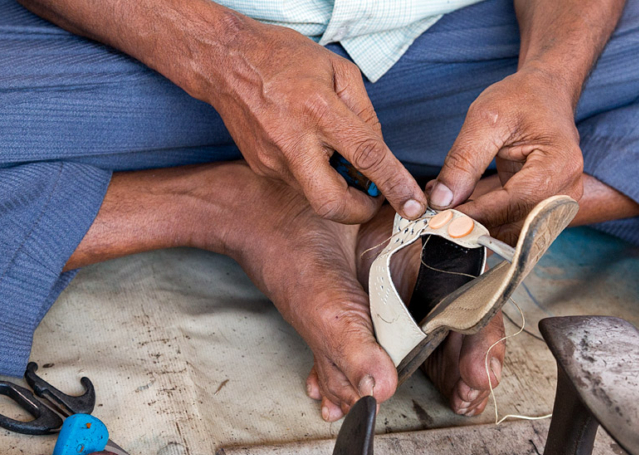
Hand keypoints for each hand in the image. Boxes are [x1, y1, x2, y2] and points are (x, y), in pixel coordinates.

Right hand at [206, 16, 425, 223]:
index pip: (366, 156)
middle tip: (373, 198)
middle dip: (359, 212)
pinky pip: (301, 184)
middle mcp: (293, 141)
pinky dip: (317, 176)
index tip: (414, 205)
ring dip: (338, 189)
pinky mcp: (262, 168)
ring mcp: (272, 160)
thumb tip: (379, 154)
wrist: (225, 61)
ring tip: (338, 157)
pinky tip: (313, 150)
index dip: (395, 184)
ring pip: (316, 196)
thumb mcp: (339, 71)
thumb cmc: (285, 58)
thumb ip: (365, 115)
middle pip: (331, 203)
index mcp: (318, 109)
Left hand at [428, 68, 583, 240]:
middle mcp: (566, 192)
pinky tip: (461, 212)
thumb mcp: (485, 119)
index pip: (513, 204)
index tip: (440, 220)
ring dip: (478, 230)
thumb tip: (442, 202)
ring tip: (445, 214)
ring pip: (513, 235)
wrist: (545, 94)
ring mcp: (557, 206)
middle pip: (516, 227)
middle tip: (436, 222)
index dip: (475, 215)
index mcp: (559, 166)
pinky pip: (512, 227)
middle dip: (474, 227)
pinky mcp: (543, 211)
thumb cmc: (521, 99)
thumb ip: (463, 161)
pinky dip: (486, 224)